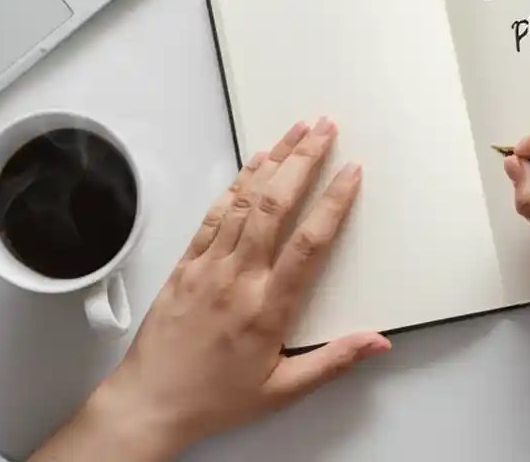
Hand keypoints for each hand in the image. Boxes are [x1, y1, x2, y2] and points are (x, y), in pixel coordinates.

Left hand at [30, 118, 389, 461]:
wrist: (150, 401)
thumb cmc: (216, 398)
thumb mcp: (283, 390)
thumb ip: (334, 361)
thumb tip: (379, 342)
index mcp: (268, 308)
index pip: (309, 243)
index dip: (333, 202)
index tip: (352, 171)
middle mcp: (239, 278)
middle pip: (276, 205)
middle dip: (304, 160)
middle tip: (326, 128)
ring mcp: (209, 266)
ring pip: (246, 200)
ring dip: (274, 160)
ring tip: (297, 130)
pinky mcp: (186, 263)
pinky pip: (215, 214)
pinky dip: (237, 184)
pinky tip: (254, 163)